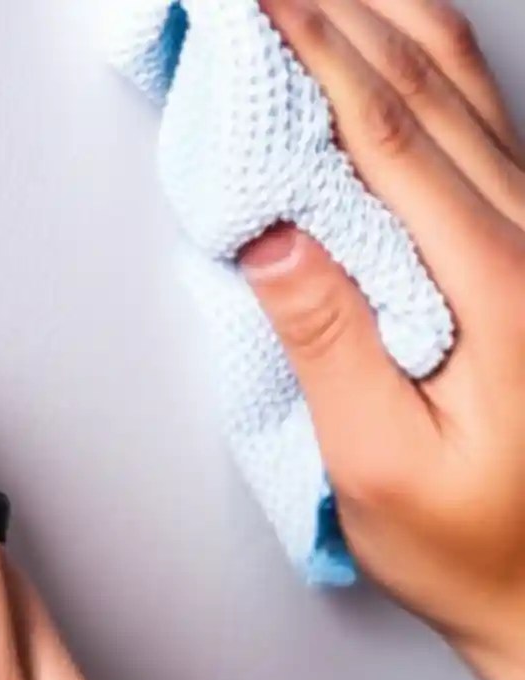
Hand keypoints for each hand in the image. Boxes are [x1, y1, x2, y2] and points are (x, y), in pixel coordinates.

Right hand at [248, 0, 524, 679]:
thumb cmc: (475, 541)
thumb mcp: (378, 464)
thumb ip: (329, 343)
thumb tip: (274, 242)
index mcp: (498, 291)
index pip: (390, 139)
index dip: (321, 58)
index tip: (266, 7)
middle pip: (428, 93)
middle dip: (343, 18)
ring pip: (467, 96)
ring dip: (390, 28)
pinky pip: (485, 132)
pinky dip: (431, 75)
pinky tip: (403, 50)